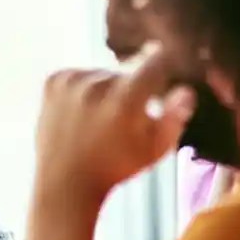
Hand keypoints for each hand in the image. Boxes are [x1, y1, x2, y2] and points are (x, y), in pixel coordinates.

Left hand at [28, 43, 195, 239]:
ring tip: (100, 118)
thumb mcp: (155, 149)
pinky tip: (81, 112)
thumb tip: (186, 90)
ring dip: (106, 89)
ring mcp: (72, 81)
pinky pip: (78, 74)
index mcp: (125, 99)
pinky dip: (82, 87)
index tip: (162, 78)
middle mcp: (96, 84)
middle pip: (127, 71)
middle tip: (124, 116)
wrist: (65, 180)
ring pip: (102, 73)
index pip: (155, 60)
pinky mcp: (54, 80)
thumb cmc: (116, 167)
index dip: (163, 66)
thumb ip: (175, 118)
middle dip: (132, 88)